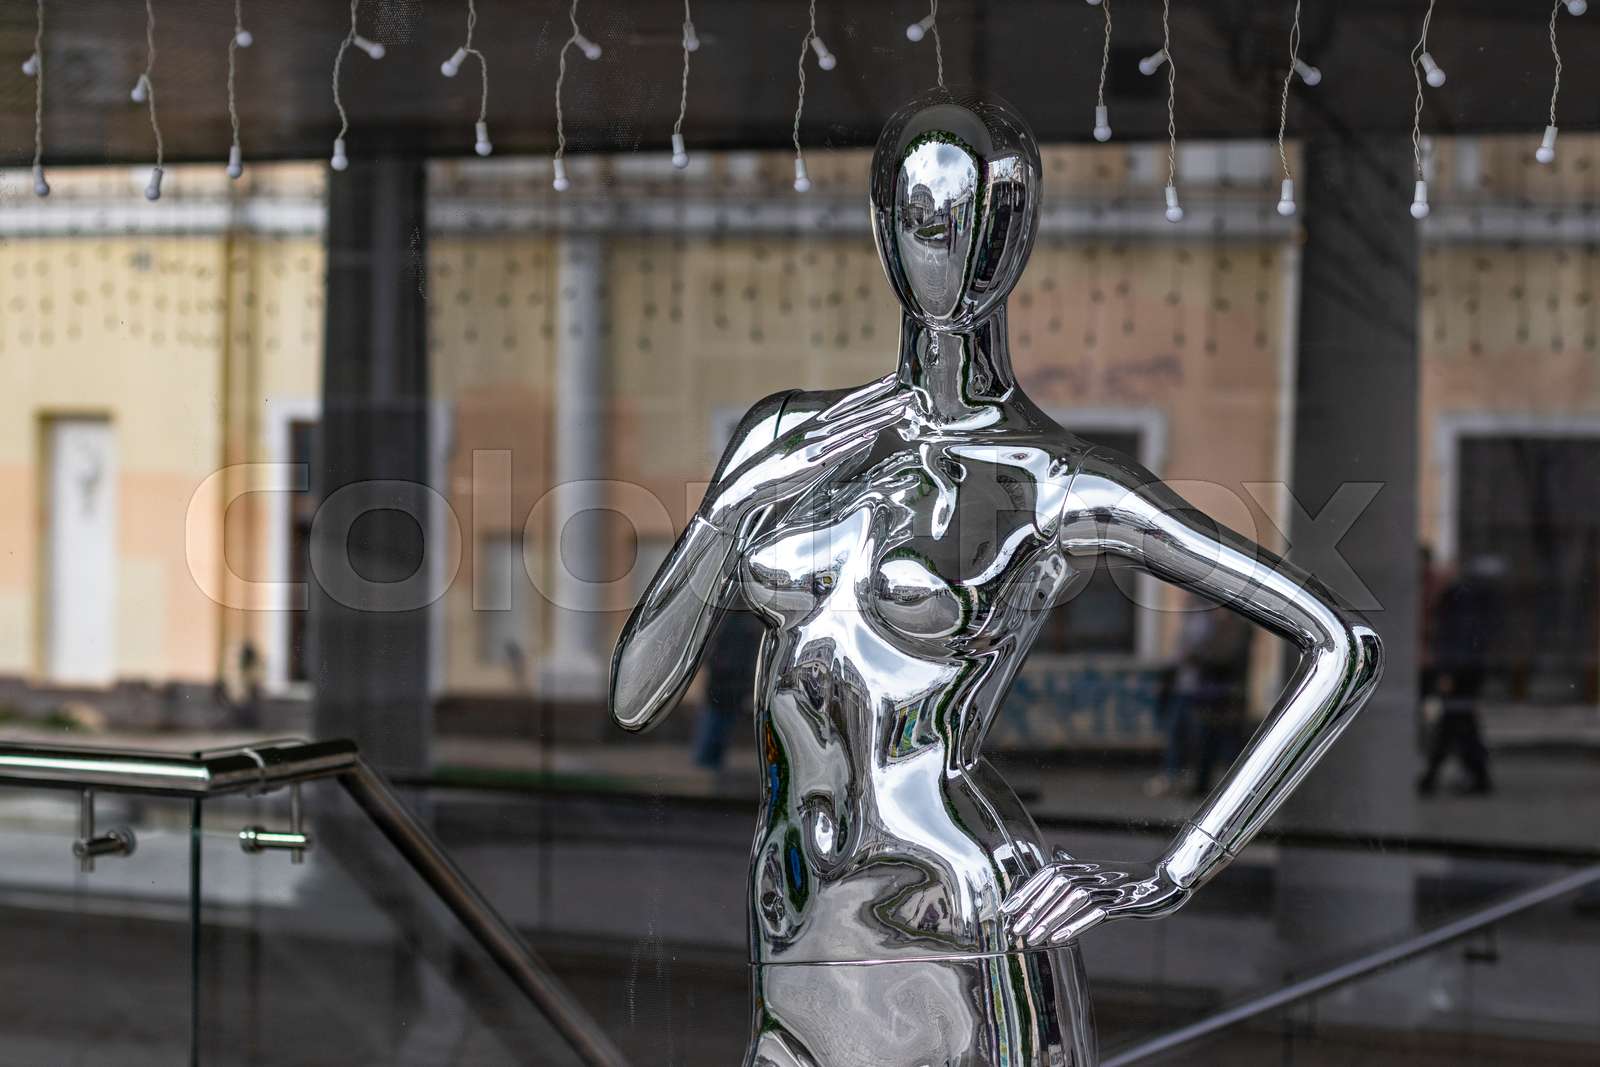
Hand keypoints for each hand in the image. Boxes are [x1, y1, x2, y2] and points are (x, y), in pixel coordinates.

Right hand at [706, 377, 908, 528]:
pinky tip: (870, 435)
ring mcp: (814, 447)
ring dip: (876, 419)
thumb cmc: (777, 471)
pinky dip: (854, 443)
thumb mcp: (802, 450)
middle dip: (883, 402)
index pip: (847, 404)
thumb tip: (848, 439)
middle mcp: (815, 432)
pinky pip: (836, 452)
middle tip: (909, 393)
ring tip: (899, 410)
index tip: (891, 381)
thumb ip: (824, 442)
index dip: (870, 391)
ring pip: (851, 429)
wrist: (749, 484)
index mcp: (813, 426)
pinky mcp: (810, 465)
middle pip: (855, 413)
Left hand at [1001, 855, 1188, 947]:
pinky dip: (1076, 924)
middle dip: (1033, 906)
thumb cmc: (1131, 878)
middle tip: (1014, 927)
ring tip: (1033, 937)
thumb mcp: (1101, 870)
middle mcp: (1095, 872)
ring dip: (1050, 917)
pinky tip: (1060, 938)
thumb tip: (1055, 853)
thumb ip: (1076, 866)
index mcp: (1085, 865)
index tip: (1007, 909)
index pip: (1049, 873)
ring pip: (1074, 898)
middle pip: (1057, 885)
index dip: (1027, 890)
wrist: (1169, 880)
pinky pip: (1097, 912)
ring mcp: (1110, 886)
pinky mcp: (1125, 901)